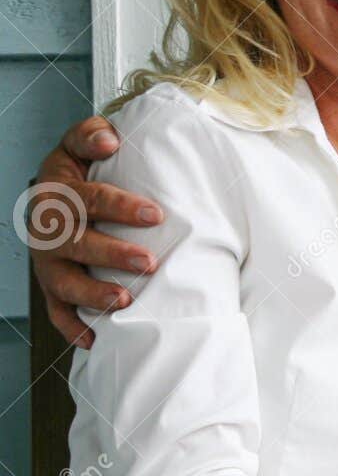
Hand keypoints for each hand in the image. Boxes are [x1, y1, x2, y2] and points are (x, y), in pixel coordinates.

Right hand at [27, 117, 162, 350]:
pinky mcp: (49, 283)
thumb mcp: (84, 142)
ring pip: (62, 282)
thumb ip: (93, 135)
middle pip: (74, 244)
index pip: (86, 198)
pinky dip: (72, 327)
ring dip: (92, 294)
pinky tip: (95, 340)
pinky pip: (56, 310)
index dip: (119, 206)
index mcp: (57, 189)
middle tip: (148, 263)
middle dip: (111, 255)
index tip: (155, 215)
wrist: (57, 188)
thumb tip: (110, 141)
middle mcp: (46, 227)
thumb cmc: (84, 166)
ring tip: (124, 301)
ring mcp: (46, 259)